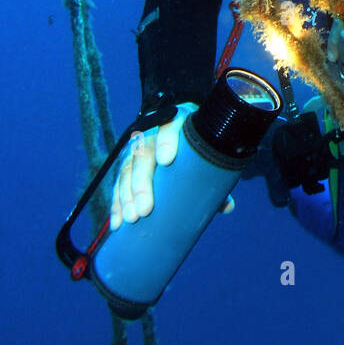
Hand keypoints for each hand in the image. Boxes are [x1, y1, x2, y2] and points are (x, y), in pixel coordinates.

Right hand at [108, 102, 234, 229]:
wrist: (182, 126)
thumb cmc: (197, 144)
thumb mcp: (206, 153)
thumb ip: (214, 176)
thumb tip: (226, 206)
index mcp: (177, 122)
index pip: (170, 126)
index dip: (168, 141)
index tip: (167, 160)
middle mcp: (152, 132)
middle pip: (143, 154)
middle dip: (141, 183)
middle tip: (145, 209)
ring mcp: (137, 147)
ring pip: (127, 169)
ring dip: (126, 196)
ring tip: (131, 218)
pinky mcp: (127, 162)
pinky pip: (118, 182)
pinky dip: (116, 203)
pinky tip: (117, 222)